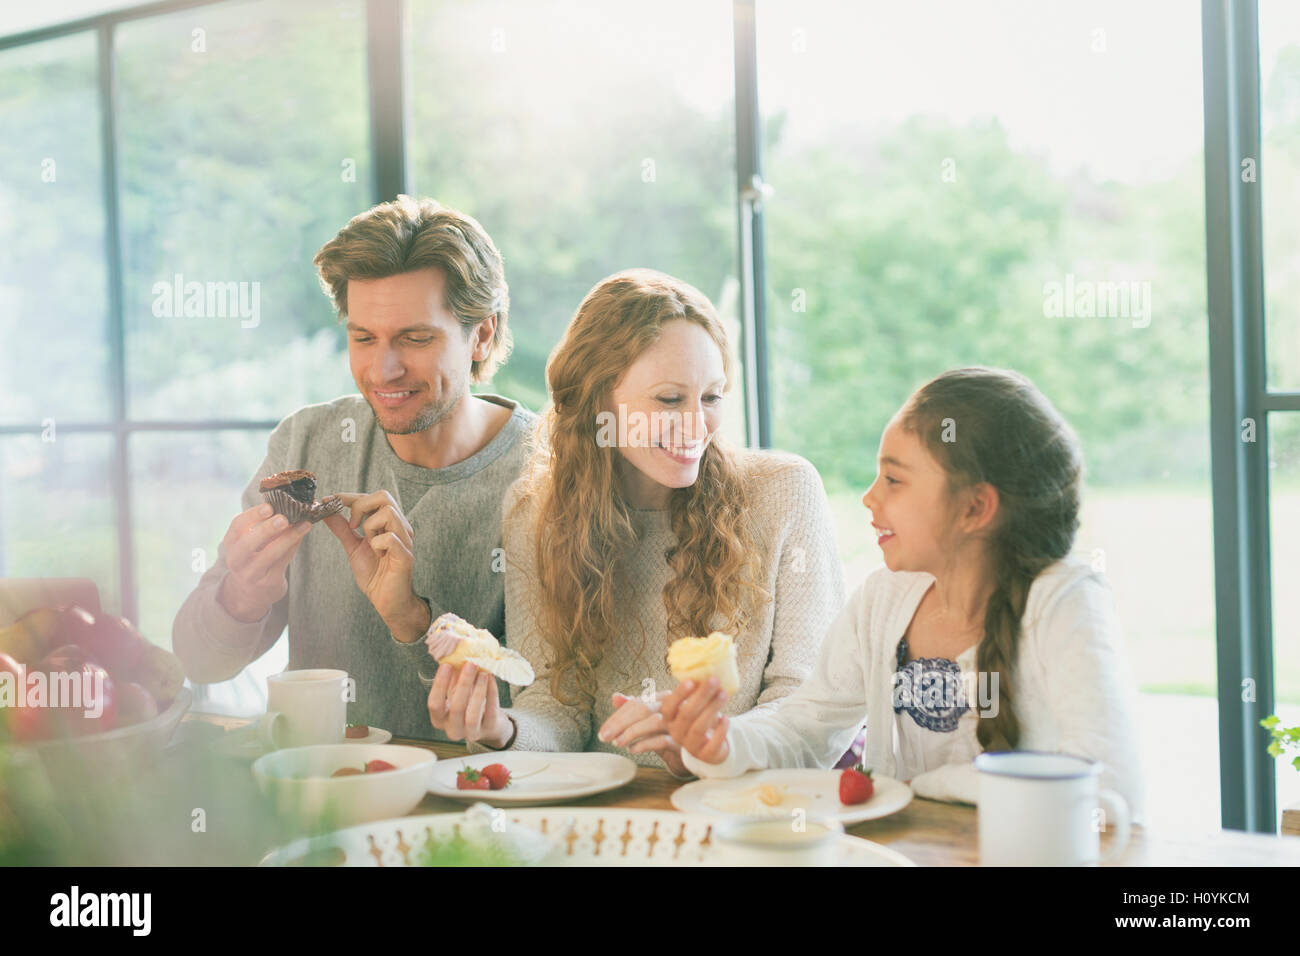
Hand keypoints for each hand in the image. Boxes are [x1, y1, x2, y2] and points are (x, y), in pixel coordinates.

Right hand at [217, 502, 311, 621]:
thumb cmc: (254, 557)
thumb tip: (289, 503)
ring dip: (289, 537)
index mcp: (231, 543)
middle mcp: (236, 559)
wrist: (251, 592)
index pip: (237, 526)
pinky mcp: (268, 582)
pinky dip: (293, 546)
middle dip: (266, 529)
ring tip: (305, 524)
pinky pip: (283, 561)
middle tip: (284, 518)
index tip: (269, 506)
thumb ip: (263, 524)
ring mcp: (251, 573)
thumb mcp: (250, 542)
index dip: (252, 515)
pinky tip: (302, 534)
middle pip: (248, 543)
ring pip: (270, 554)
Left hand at [324, 491, 428, 641]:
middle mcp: (399, 527)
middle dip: (360, 505)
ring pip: (388, 513)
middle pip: (384, 496)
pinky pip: (390, 538)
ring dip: (370, 526)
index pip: (372, 497)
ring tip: (368, 543)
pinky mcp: (405, 556)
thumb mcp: (353, 547)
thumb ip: (342, 529)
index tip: (329, 500)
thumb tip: (327, 511)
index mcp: (388, 523)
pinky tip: (378, 555)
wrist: (386, 601)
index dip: (349, 496)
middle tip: (351, 524)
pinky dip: (377, 544)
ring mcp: (404, 540)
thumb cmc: (374, 574)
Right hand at [427, 660, 512, 746]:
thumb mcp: (456, 691)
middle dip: (464, 684)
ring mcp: (471, 733)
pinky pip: (491, 712)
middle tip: (470, 664)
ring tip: (483, 672)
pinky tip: (491, 679)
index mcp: (439, 719)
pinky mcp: (489, 730)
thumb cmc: (468, 703)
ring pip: (473, 715)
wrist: (489, 723)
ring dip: (479, 691)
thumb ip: (453, 677)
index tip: (447, 665)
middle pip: (456, 708)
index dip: (440, 684)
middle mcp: (452, 729)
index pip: (434, 704)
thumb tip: (453, 652)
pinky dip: (491, 694)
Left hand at [597, 691, 688, 774]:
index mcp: (663, 699)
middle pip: (643, 709)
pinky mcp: (683, 741)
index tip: (603, 730)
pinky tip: (633, 750)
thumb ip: (634, 708)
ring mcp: (680, 723)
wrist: (695, 754)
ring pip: (652, 722)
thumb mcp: (650, 721)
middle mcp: (673, 707)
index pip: (637, 702)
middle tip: (604, 737)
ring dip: (631, 733)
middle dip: (620, 723)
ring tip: (617, 743)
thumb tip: (615, 697)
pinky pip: (662, 740)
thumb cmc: (671, 734)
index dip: (618, 716)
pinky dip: (644, 744)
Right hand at [660, 677, 730, 765]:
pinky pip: (713, 743)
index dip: (679, 694)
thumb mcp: (693, 707)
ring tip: (724, 694)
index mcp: (670, 719)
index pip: (669, 707)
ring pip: (699, 727)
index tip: (691, 680)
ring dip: (712, 709)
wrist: (711, 746)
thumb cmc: (700, 719)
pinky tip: (726, 718)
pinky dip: (720, 730)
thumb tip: (705, 667)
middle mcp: (677, 733)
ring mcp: (691, 745)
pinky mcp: (706, 755)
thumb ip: (694, 692)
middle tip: (714, 680)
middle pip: (687, 714)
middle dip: (701, 696)